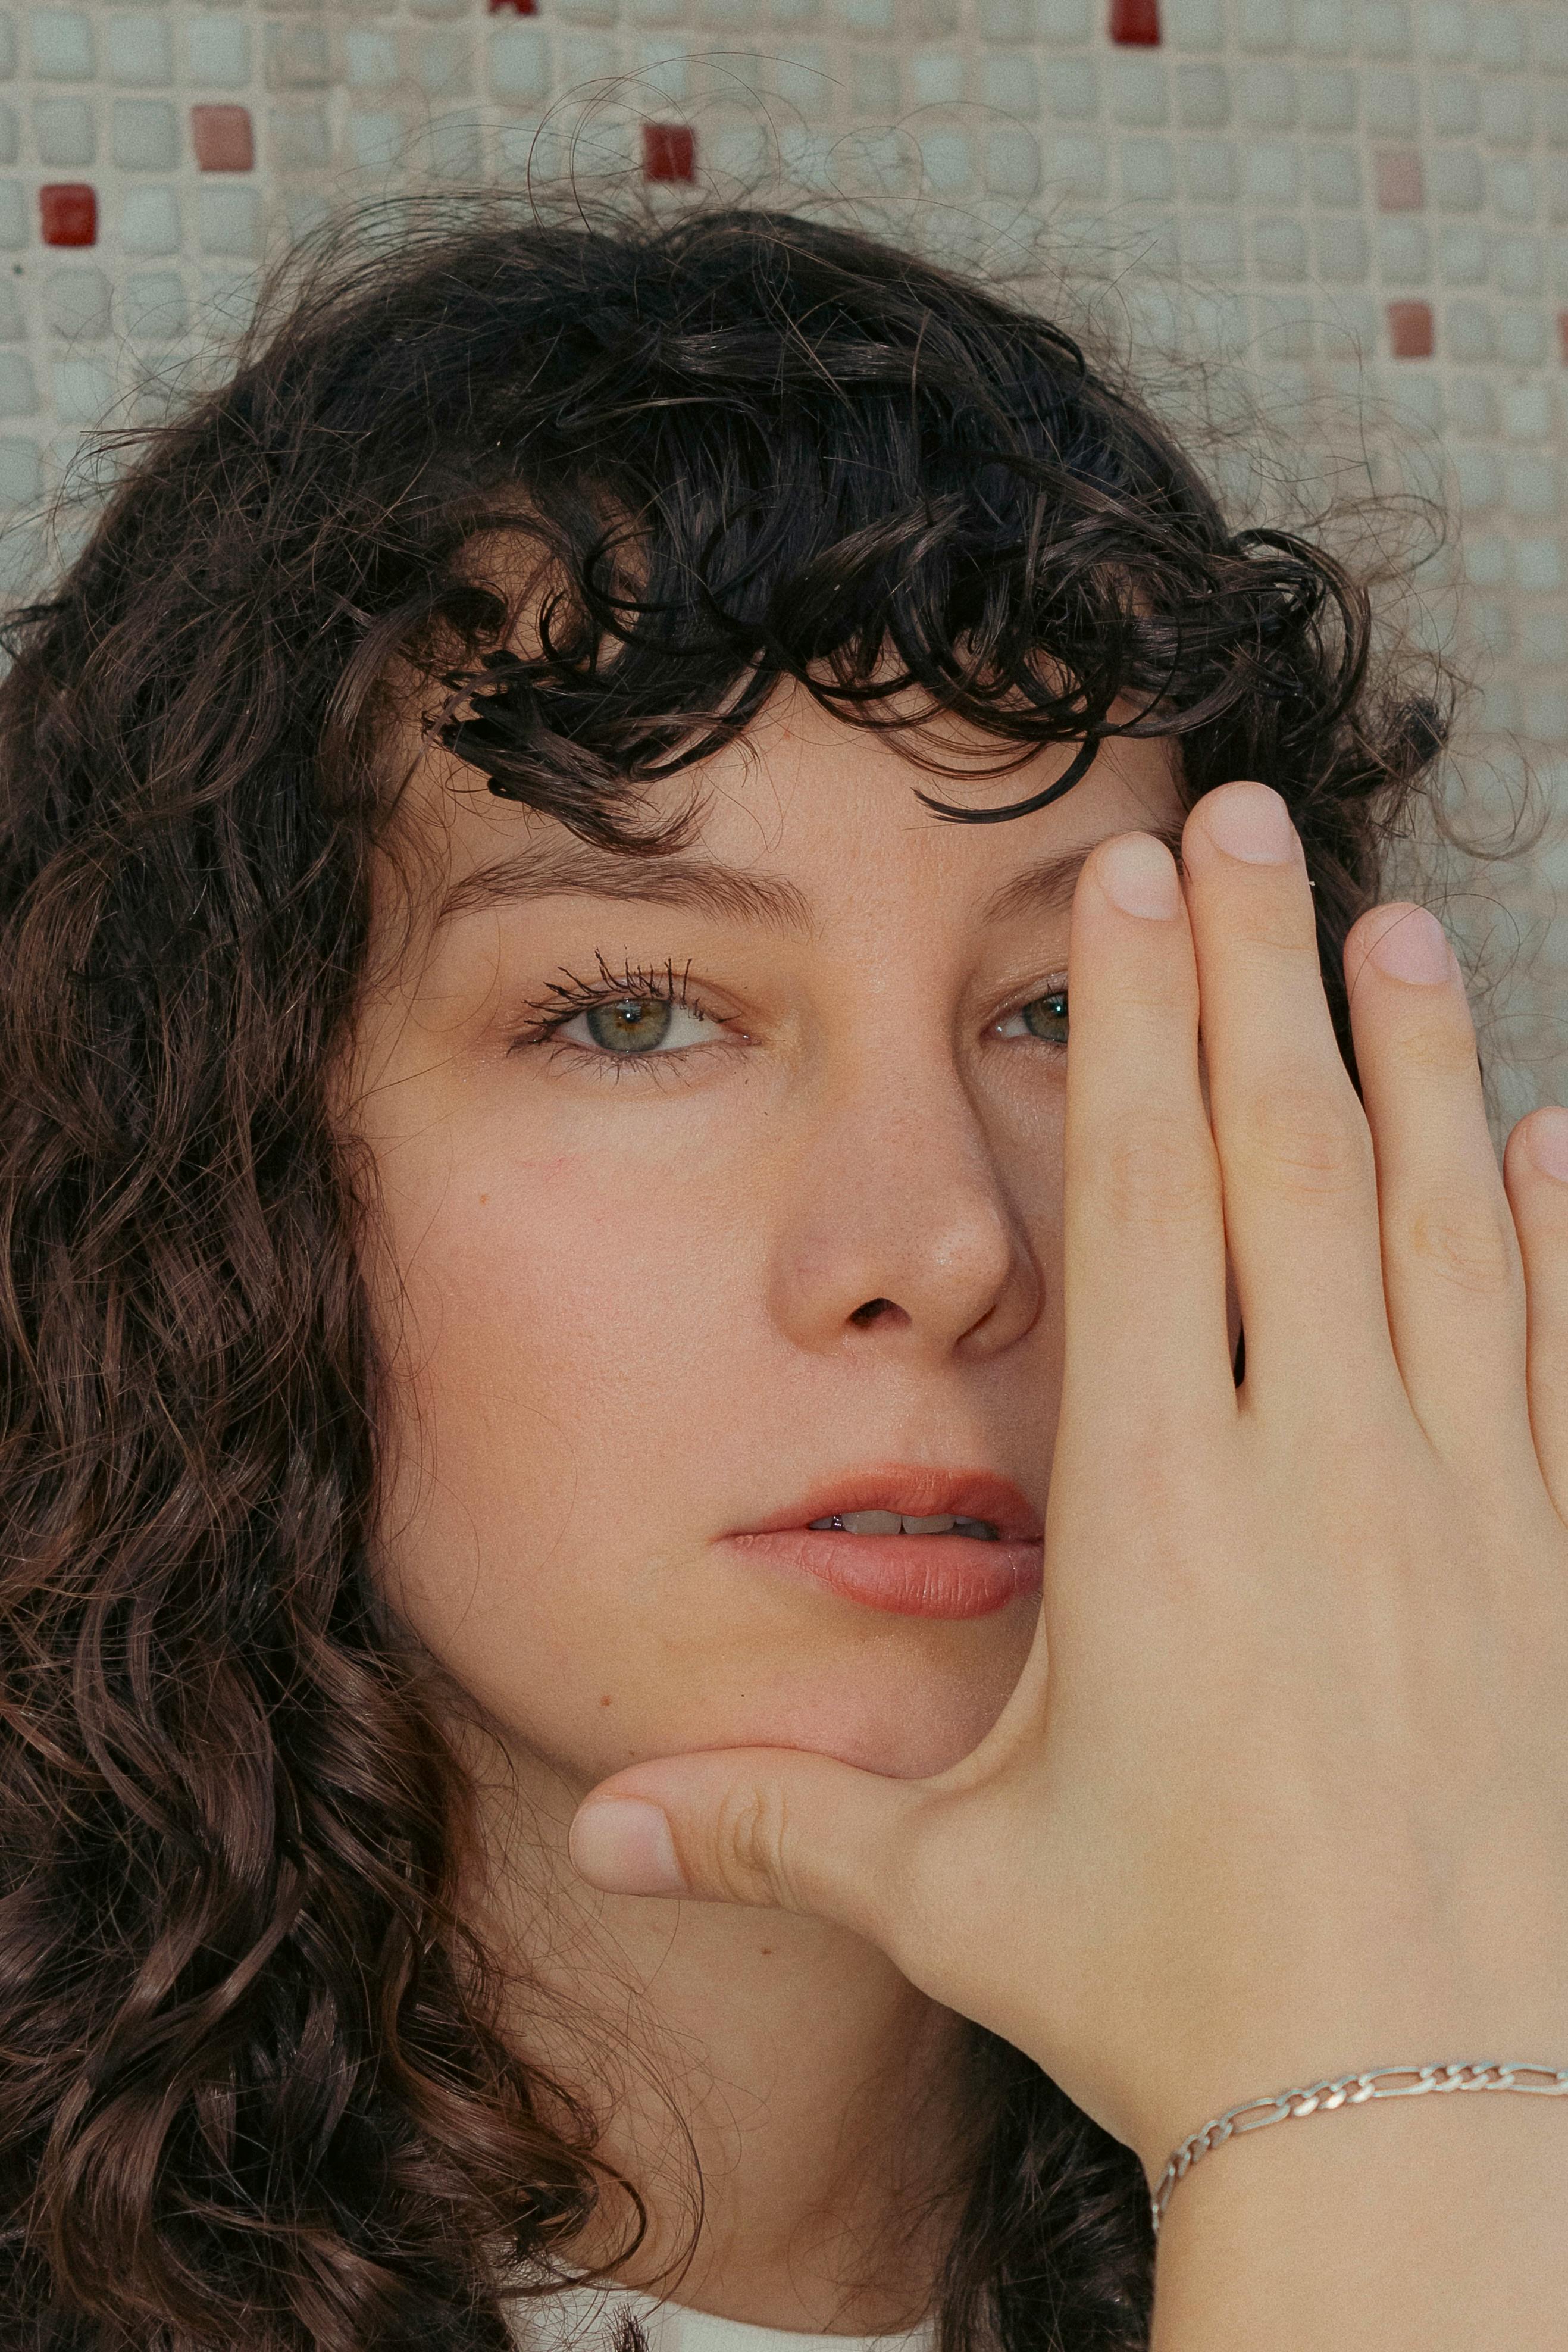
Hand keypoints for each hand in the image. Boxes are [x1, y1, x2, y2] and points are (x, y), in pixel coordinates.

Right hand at [567, 778, 1567, 2182]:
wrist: (1421, 2126)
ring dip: (1414, 1059)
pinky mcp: (1562, 1576)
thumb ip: (770, 1823)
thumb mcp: (956, 1893)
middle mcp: (1320, 1479)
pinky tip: (1555, 1129)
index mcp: (1160, 1519)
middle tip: (1254, 812)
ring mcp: (1464, 1516)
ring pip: (1437, 1227)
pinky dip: (1561, 1236)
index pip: (1146, 1206)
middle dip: (1256, 972)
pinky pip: (1562, 1361)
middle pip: (1286, 1163)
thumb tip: (592, 1828)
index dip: (1129, 1026)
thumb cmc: (1176, 1998)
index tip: (1127, 879)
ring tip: (1394, 918)